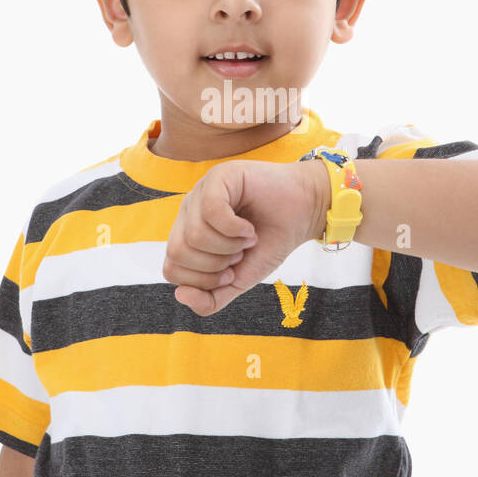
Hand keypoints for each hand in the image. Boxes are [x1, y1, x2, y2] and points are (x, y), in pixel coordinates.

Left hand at [163, 159, 327, 316]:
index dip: (202, 280)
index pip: (171, 269)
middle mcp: (188, 213)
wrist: (306, 212)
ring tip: (247, 238)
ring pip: (194, 235)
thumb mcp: (239, 280)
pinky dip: (235, 229)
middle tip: (239, 254)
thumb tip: (180, 295)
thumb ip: (211, 299)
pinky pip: (211, 211)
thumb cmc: (271, 242)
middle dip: (215, 265)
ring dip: (229, 246)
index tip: (231, 272)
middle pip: (178, 253)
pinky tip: (249, 228)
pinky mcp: (218, 177)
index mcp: (187, 235)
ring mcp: (201, 192)